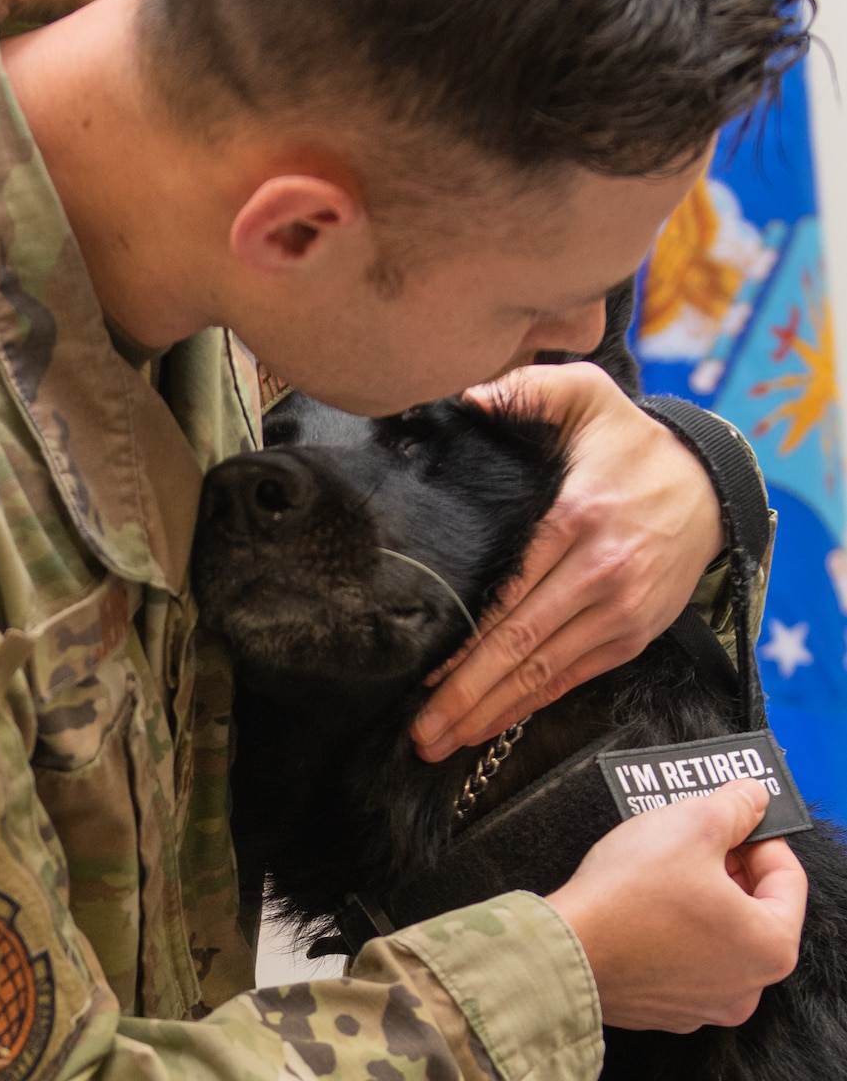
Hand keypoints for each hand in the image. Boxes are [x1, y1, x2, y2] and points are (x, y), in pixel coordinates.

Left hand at [412, 363, 724, 759]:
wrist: (710, 485)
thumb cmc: (631, 442)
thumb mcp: (586, 395)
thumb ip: (526, 389)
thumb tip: (467, 397)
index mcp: (576, 520)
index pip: (507, 595)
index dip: (464, 644)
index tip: (422, 676)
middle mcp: (599, 574)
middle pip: (521, 647)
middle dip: (466, 697)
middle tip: (422, 733)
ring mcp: (619, 612)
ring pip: (545, 674)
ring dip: (492, 713)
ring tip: (444, 742)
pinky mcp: (632, 635)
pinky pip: (574, 679)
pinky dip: (532, 706)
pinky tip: (495, 725)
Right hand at [549, 780, 807, 1031]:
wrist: (566, 947)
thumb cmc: (632, 892)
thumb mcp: (695, 823)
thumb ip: (736, 806)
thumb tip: (752, 798)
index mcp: (769, 946)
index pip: (788, 877)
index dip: (760, 835)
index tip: (734, 817)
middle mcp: (746, 986)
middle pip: (753, 906)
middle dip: (727, 863)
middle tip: (698, 833)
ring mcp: (703, 1001)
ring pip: (718, 931)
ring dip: (701, 892)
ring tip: (666, 859)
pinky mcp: (665, 1005)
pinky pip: (683, 954)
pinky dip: (674, 924)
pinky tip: (645, 897)